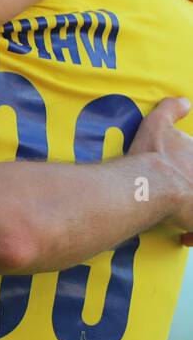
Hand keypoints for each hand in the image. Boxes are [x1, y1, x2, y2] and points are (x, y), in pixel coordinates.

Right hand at [130, 96, 192, 244]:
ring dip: (192, 218)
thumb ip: (170, 109)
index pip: (192, 164)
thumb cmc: (152, 156)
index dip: (187, 172)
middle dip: (190, 196)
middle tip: (182, 200)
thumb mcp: (157, 124)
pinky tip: (184, 238)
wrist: (151, 183)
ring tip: (183, 222)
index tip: (183, 179)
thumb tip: (184, 101)